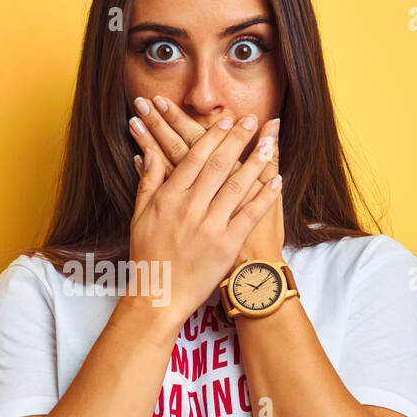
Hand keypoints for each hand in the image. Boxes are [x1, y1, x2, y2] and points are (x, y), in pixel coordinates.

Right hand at [126, 109, 281, 325]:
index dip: (212, 137)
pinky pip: (250, 215)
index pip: (194, 158)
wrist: (158, 297)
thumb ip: (147, 182)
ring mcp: (210, 226)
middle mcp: (190, 208)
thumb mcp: (139, 217)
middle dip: (238, 140)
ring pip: (237, 185)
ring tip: (270, 142)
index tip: (226, 120)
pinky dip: (264, 196)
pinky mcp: (227, 245)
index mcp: (168, 198)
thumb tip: (148, 151)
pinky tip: (276, 180)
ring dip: (256, 161)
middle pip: (219, 165)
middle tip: (253, 120)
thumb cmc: (148, 257)